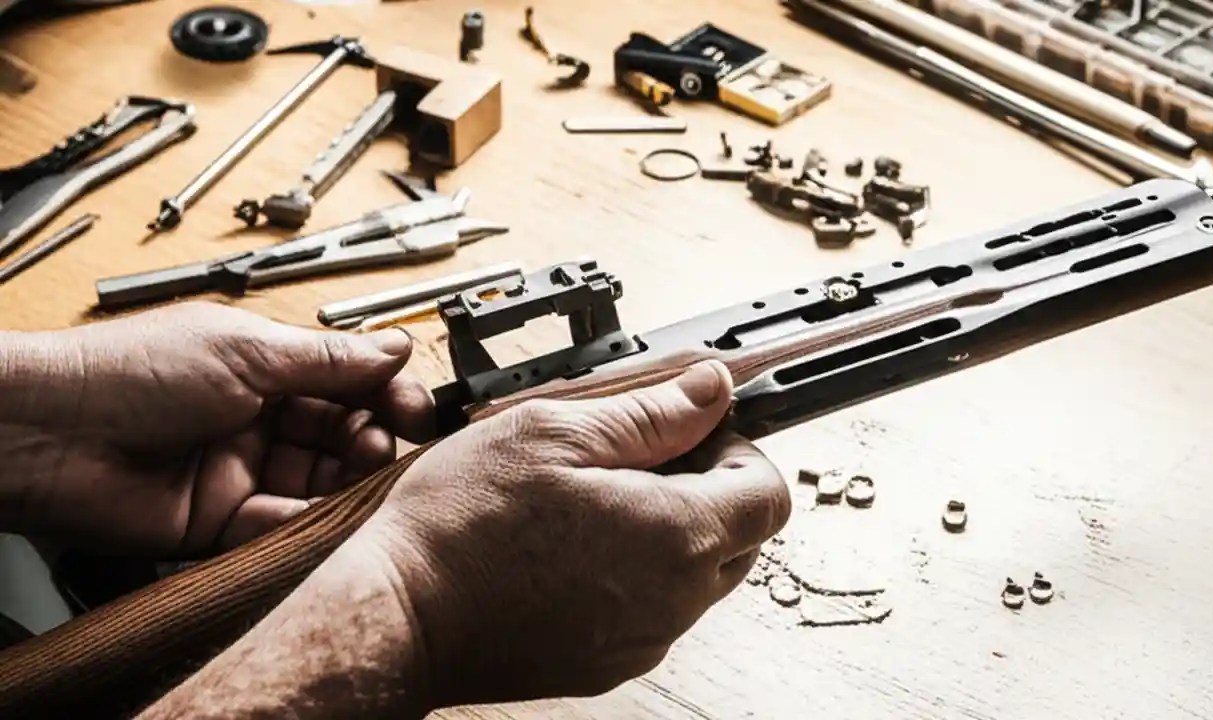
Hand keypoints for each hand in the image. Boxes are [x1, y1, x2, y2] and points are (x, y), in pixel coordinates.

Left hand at [0, 302, 432, 554]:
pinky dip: (300, 519)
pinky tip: (307, 507)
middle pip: (342, 436)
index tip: (415, 408)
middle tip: (382, 442)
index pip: (348, 383)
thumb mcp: (247, 350)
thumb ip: (329, 358)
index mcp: (266, 368)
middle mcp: (259, 419)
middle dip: (371, 440)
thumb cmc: (130, 372)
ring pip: (319, 483)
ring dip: (344, 481)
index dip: (385, 395)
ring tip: (356, 475)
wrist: (51, 435)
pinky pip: (280, 525)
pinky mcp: (222, 523)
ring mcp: (242, 472)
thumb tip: (395, 344)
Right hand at [363, 359, 790, 706]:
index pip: (770, 493)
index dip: (738, 450)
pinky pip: (652, 612)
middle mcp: (674, 599)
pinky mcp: (608, 665)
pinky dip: (634, 577)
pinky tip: (571, 550)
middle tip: (633, 461)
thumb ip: (649, 412)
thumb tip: (713, 389)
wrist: (398, 617)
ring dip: (668, 533)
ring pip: (697, 577)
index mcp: (676, 534)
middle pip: (741, 538)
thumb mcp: (553, 432)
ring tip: (592, 504)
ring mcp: (643, 640)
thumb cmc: (461, 525)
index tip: (690, 433)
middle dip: (707, 490)